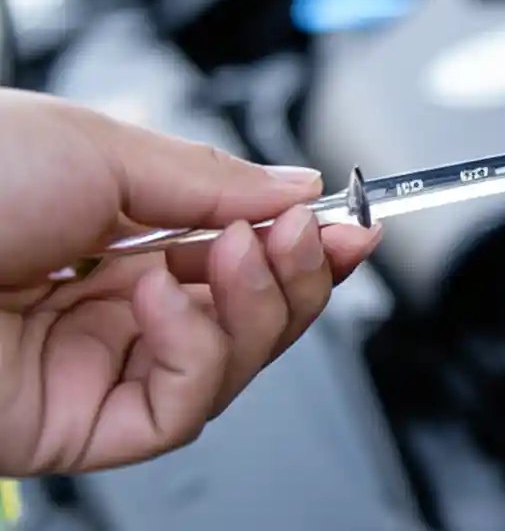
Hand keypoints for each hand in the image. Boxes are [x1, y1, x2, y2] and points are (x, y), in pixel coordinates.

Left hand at [0, 88, 381, 474]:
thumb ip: (213, 180)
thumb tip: (298, 188)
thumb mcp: (104, 148)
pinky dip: (197, 351)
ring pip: (230, 367)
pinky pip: (179, 408)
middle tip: (312, 236)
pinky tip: (164, 297)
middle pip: (251, 317)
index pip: (241, 256)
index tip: (355, 223)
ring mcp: (98, 366)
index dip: (306, 245)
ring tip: (237, 249)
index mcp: (120, 237)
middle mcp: (115, 305)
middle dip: (296, 276)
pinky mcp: (78, 426)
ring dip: (258, 308)